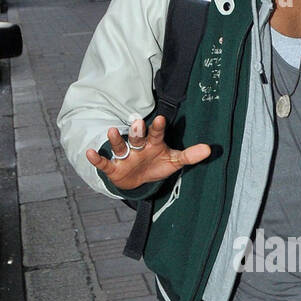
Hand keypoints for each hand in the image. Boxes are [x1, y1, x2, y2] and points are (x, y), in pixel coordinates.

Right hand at [86, 114, 210, 190]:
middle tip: (138, 123)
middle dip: (137, 132)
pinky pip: (104, 163)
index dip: (157, 128)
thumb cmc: (156, 165)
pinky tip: (90, 153)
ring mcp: (125, 157)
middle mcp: (138, 147)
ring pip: (120, 147)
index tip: (159, 119)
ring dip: (116, 140)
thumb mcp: (173, 162)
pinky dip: (97, 159)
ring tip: (112, 132)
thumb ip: (189, 156)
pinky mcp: (113, 168)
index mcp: (153, 144)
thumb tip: (209, 149)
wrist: (137, 180)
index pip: (156, 134)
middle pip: (137, 138)